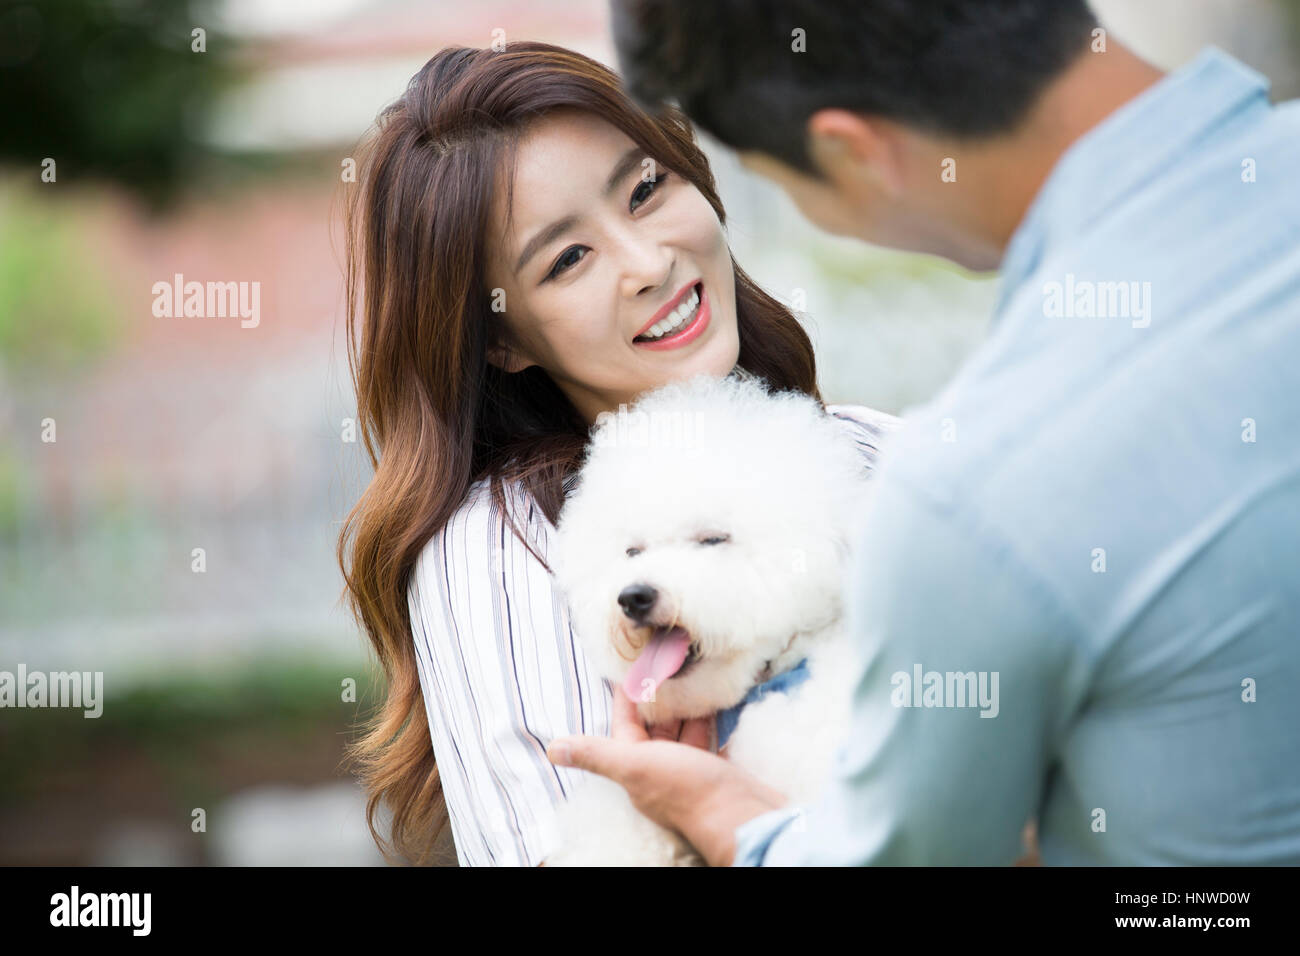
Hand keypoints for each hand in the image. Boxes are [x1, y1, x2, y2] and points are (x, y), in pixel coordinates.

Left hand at [546, 685, 789, 865]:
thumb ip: (597, 754)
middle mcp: (661, 771)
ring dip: (685, 706)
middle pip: (655, 727)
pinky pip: (709, 739)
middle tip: (667, 664)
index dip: (626, 697)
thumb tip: (553, 749)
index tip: (633, 667)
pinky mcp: (717, 771)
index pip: (625, 726)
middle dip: (659, 698)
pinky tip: (716, 702)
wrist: (744, 817)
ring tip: (690, 676)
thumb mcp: (637, 766)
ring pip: (682, 732)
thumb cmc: (688, 790)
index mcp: (637, 768)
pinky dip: (710, 720)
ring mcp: (691, 772)